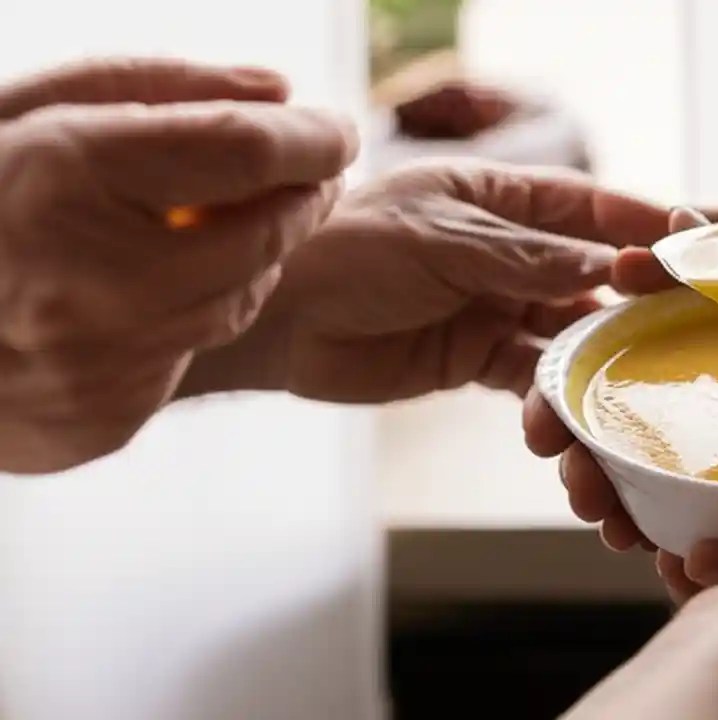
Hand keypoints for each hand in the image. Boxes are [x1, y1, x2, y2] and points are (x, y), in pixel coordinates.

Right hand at [0, 58, 356, 472]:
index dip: (310, 138)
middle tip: (311, 170)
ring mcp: (98, 363)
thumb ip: (163, 87)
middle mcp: (89, 284)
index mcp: (64, 181)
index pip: (246, 154)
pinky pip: (191, 355)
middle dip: (304, 197)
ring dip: (260, 253)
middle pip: (264, 235)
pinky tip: (166, 284)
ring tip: (246, 215)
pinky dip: (198, 312)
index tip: (334, 129)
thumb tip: (281, 91)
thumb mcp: (34, 109)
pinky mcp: (104, 417)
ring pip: (240, 300)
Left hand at [181, 159, 670, 402]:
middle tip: (679, 334)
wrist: (275, 319)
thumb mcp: (444, 241)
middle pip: (593, 274)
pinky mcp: (476, 357)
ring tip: (619, 392)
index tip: (693, 247)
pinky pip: (532, 378)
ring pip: (570, 334)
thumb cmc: (348, 249)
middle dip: (634, 303)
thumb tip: (612, 265)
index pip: (591, 205)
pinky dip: (551, 401)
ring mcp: (496, 305)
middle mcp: (509, 250)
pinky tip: (560, 424)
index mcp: (501, 196)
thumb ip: (527, 258)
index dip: (644, 224)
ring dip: (596, 363)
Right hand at [520, 193, 717, 578]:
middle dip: (581, 475)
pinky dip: (693, 550)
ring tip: (624, 532)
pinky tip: (686, 558)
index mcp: (672, 341)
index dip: (555, 407)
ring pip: (653, 499)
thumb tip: (660, 235)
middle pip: (608, 449)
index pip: (590, 378)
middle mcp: (685, 405)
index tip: (543, 432)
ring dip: (626, 518)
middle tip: (584, 492)